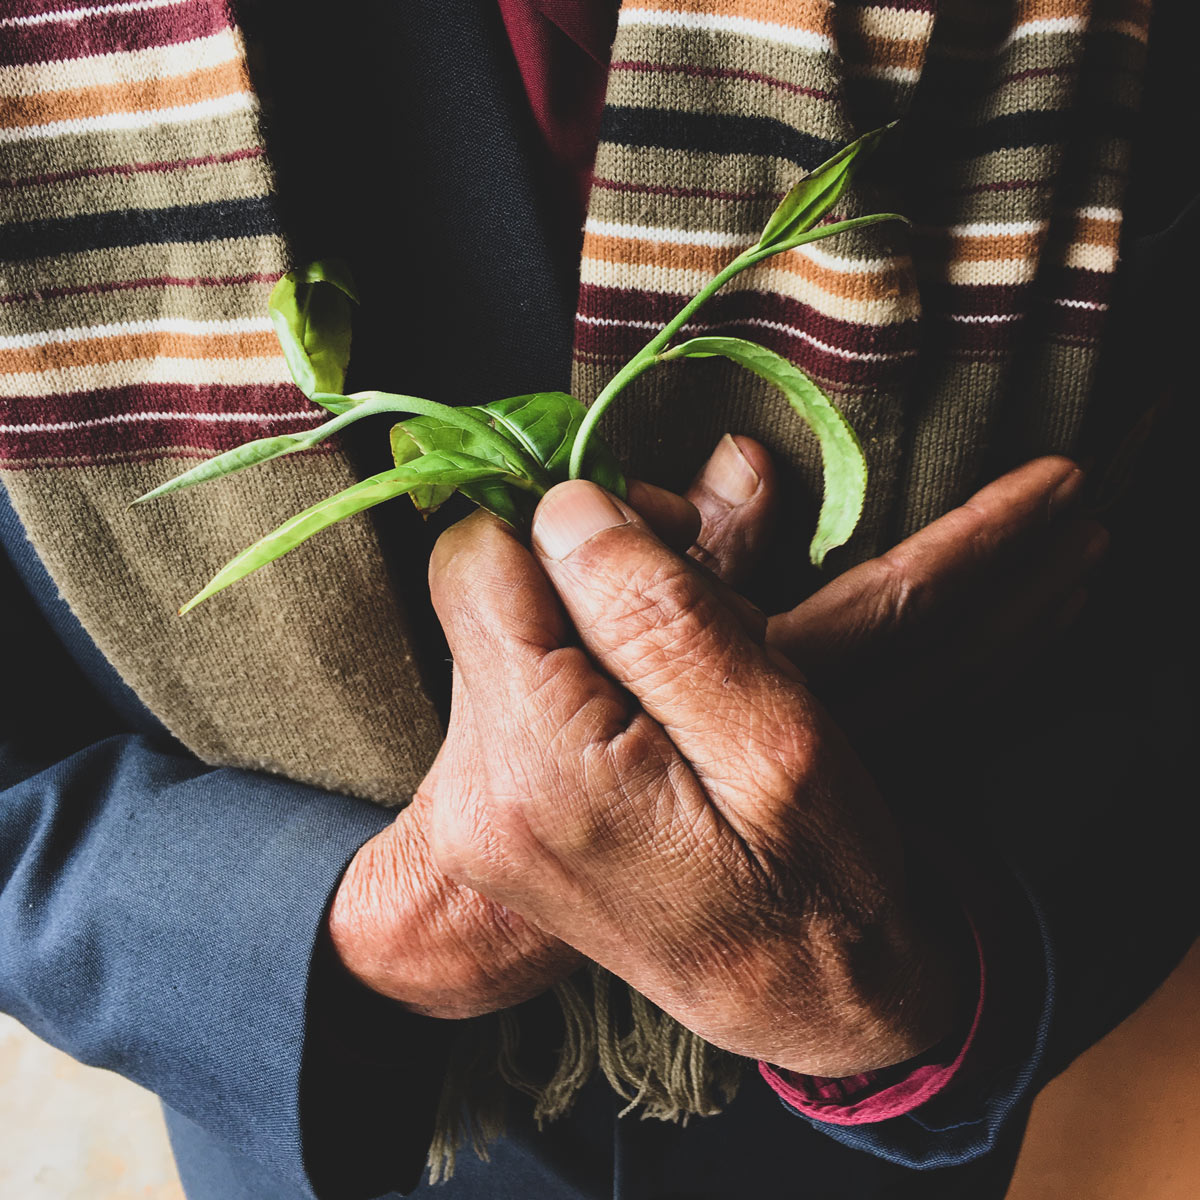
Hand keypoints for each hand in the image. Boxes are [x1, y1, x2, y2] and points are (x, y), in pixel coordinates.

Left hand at [417, 482, 960, 1075]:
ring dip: (589, 629)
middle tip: (694, 625)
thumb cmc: (817, 878)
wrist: (801, 997)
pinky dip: (577, 677)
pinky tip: (647, 716)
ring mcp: (468, 815)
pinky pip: (509, 690)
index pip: (474, 562)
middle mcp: (475, 795)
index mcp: (540, 769)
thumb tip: (565, 511)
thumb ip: (662, 616)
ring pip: (498, 634)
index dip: (570, 530)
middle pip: (481, 594)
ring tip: (682, 685)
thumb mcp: (778, 737)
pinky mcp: (481, 819)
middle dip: (584, 579)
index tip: (658, 556)